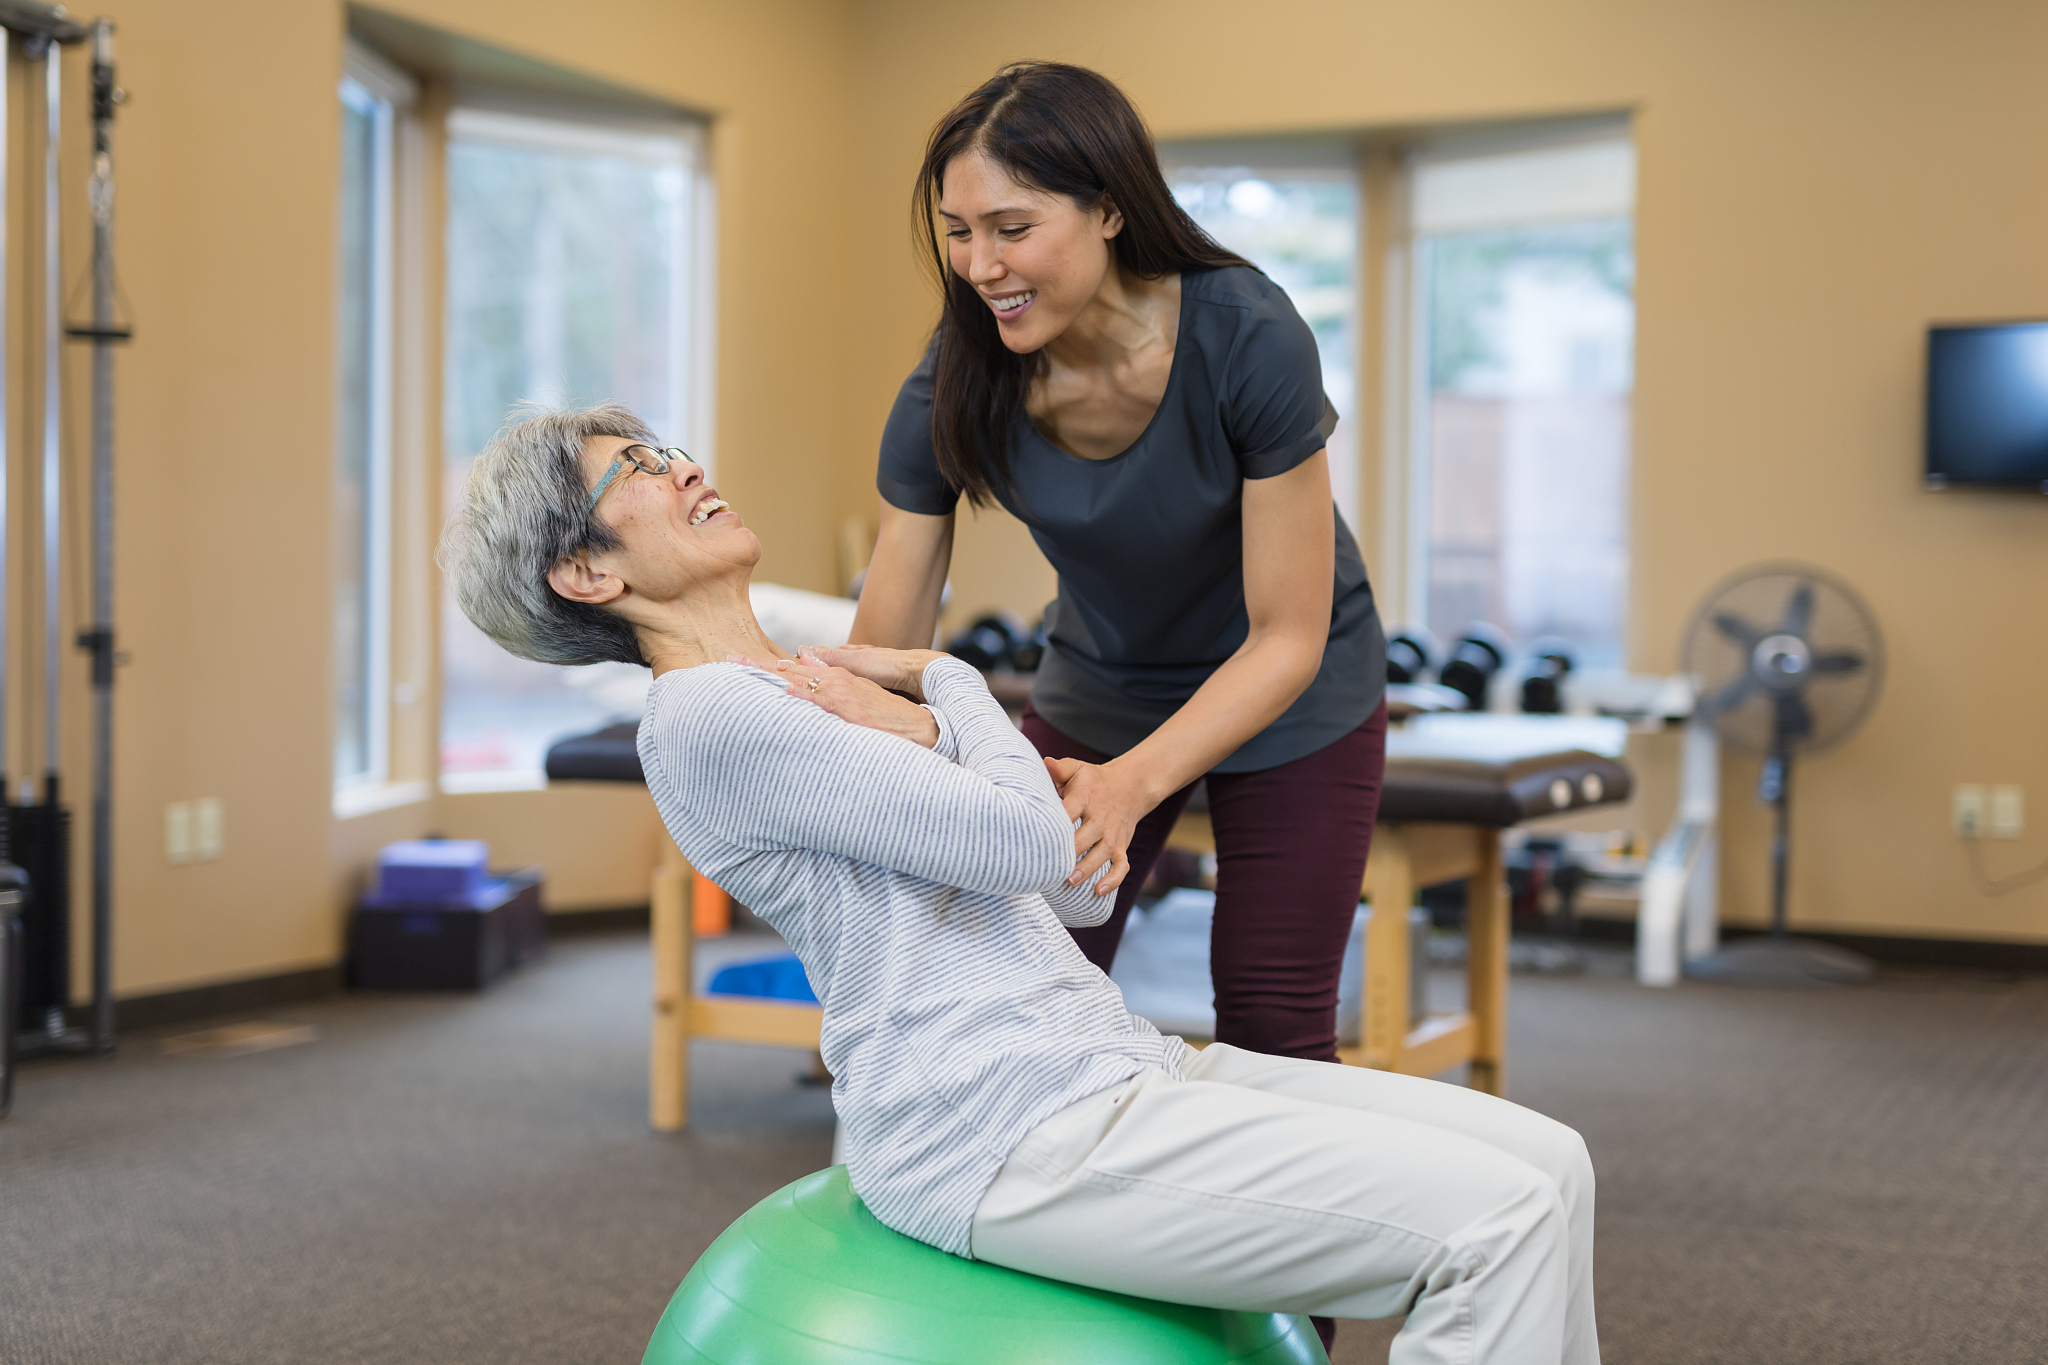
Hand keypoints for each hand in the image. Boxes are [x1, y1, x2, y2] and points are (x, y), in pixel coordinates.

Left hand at [732, 652, 939, 748]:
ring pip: (799, 683)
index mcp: (834, 680)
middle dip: (758, 667)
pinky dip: (801, 695)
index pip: (792, 669)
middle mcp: (834, 685)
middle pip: (788, 672)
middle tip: (728, 660)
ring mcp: (841, 699)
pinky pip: (820, 705)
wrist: (922, 731)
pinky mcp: (849, 715)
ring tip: (742, 669)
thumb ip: (831, 681)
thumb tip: (805, 662)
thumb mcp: (858, 693)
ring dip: (771, 675)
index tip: (737, 661)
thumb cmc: (887, 716)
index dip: (764, 665)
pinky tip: (782, 691)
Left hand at [1042, 755, 1159, 895]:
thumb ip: (1060, 768)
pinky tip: (1098, 891)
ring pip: (1104, 852)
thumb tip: (1045, 762)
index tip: (1041, 830)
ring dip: (1089, 867)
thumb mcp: (1077, 768)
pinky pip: (1121, 866)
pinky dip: (1113, 880)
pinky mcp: (1121, 847)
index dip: (1059, 818)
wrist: (1131, 785)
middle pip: (1089, 834)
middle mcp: (1101, 816)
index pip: (1072, 807)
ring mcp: (1113, 834)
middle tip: (1053, 865)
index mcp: (1086, 796)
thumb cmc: (1093, 780)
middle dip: (1073, 850)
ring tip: (1070, 881)